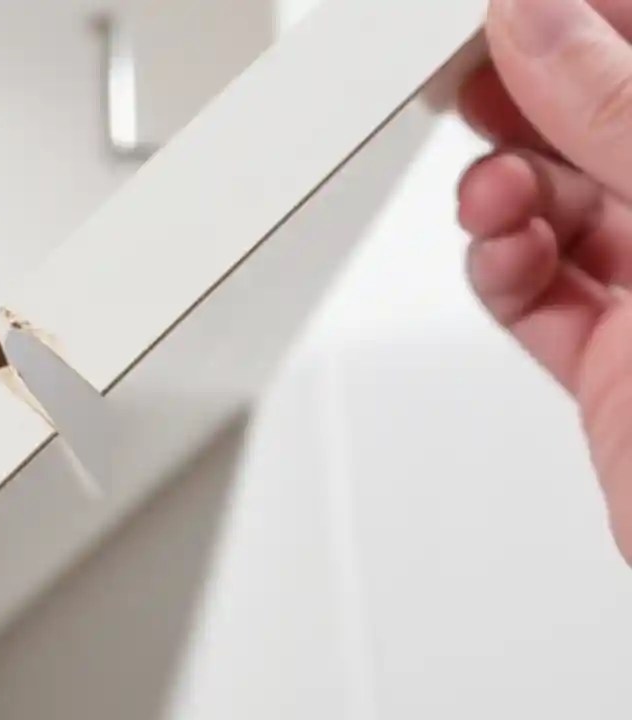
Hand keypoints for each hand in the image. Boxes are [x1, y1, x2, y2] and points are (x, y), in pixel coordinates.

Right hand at [458, 0, 631, 560]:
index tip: (519, 7)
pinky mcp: (623, 364)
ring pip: (565, 205)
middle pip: (611, 123)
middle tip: (473, 77)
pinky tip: (504, 259)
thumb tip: (537, 18)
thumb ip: (620, 112)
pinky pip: (539, 294)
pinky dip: (503, 271)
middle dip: (537, 99)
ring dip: (509, 193)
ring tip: (496, 198)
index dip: (596, 17)